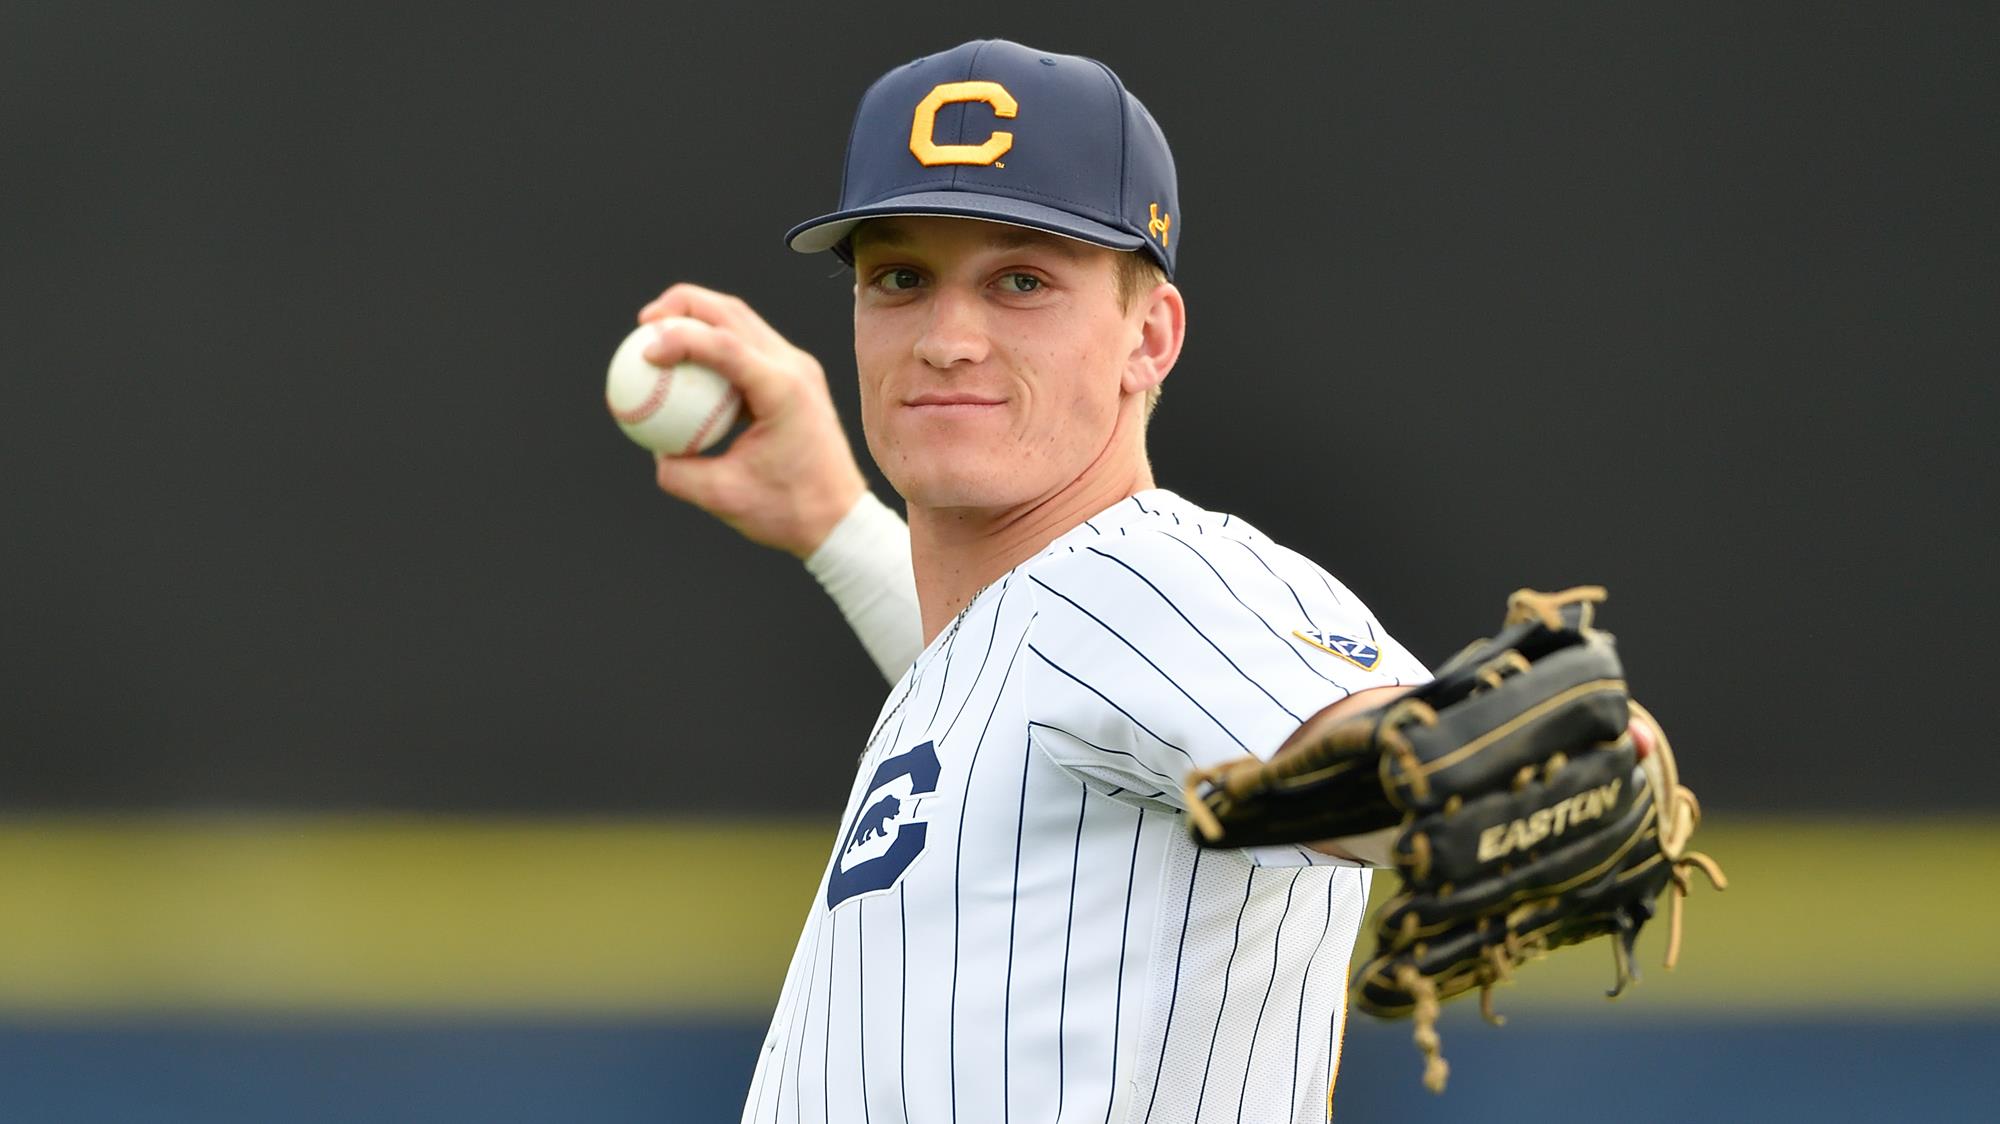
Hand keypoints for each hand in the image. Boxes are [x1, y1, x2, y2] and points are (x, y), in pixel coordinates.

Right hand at [636, 283, 869, 557]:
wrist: (839, 517)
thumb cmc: (787, 512)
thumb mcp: (722, 498)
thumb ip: (678, 473)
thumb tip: (653, 446)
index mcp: (783, 390)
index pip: (724, 343)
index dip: (679, 336)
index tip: (643, 351)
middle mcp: (795, 368)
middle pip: (732, 312)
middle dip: (682, 305)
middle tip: (644, 324)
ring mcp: (799, 368)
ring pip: (742, 320)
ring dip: (699, 318)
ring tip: (659, 333)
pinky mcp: (796, 376)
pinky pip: (749, 345)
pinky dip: (714, 343)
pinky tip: (686, 364)